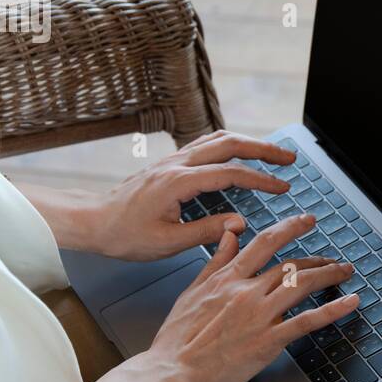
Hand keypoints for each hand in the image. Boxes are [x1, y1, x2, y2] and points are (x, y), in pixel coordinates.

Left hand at [88, 130, 297, 261]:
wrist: (93, 221)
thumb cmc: (124, 235)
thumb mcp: (168, 242)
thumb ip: (207, 231)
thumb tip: (240, 223)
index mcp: (179, 182)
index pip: (230, 173)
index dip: (260, 179)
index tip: (282, 187)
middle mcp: (177, 164)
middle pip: (229, 143)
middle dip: (263, 148)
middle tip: (289, 159)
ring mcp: (173, 160)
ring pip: (218, 138)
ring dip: (248, 142)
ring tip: (271, 153)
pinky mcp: (170, 164)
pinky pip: (205, 144)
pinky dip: (229, 145)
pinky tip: (239, 154)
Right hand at [147, 214, 358, 381]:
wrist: (171, 373)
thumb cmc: (176, 340)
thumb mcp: (192, 292)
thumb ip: (215, 262)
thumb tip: (229, 236)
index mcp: (227, 278)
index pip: (265, 242)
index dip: (290, 227)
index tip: (306, 220)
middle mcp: (246, 291)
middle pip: (290, 264)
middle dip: (319, 259)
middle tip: (335, 259)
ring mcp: (258, 314)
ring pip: (301, 284)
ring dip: (329, 275)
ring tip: (345, 273)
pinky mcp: (267, 340)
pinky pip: (307, 320)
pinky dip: (333, 310)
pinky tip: (350, 302)